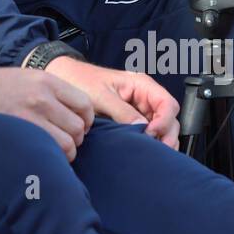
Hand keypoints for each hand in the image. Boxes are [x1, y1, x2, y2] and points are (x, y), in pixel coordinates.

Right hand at [0, 65, 94, 161]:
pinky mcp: (19, 132)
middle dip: (75, 138)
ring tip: (51, 150)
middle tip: (62, 141)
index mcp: (46, 80)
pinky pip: (52, 153)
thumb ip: (52, 94)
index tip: (77, 127)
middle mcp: (42, 96)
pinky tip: (41, 154)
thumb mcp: (27, 79)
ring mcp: (31, 115)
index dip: (85, 120)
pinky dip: (53, 159)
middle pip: (79, 126)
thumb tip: (78, 117)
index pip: (84, 104)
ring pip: (69, 143)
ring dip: (66, 152)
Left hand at [46, 59, 180, 147]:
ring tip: (153, 155)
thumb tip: (143, 128)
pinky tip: (144, 151)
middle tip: (157, 151)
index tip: (151, 134)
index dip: (164, 121)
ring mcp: (139, 109)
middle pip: (170, 118)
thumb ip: (122, 111)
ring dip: (161, 141)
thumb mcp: (100, 96)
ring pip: (162, 128)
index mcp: (141, 85)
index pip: (167, 103)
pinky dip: (151, 142)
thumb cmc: (81, 80)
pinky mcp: (131, 120)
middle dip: (167, 135)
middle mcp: (144, 96)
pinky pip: (149, 132)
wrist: (64, 79)